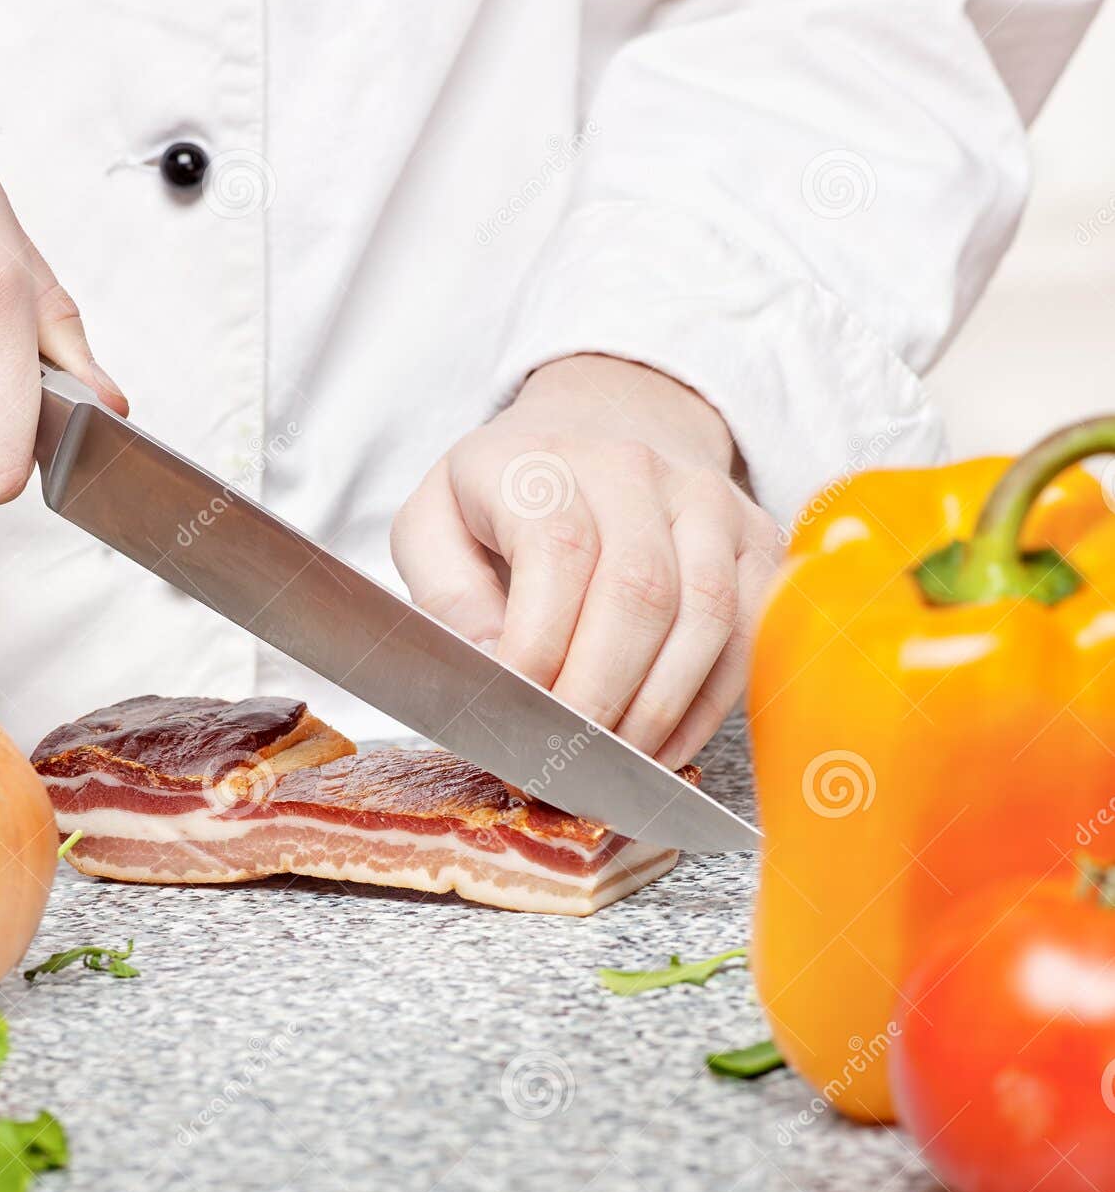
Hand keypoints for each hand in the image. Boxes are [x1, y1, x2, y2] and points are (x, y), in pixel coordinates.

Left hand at [391, 355, 781, 766]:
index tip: (515, 710)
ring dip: (659, 707)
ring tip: (613, 762)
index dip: (539, 644)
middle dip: (601, 694)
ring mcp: (706, 500)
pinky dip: (708, 705)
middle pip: (640, 591)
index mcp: (541, 462)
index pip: (558, 551)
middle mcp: (633, 467)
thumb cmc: (506, 499)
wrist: (600, 429)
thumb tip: (493, 668)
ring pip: (706, 614)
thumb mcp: (435, 528)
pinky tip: (663, 744)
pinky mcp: (755, 539)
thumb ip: (447, 598)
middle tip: (566, 757)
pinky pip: (749, 631)